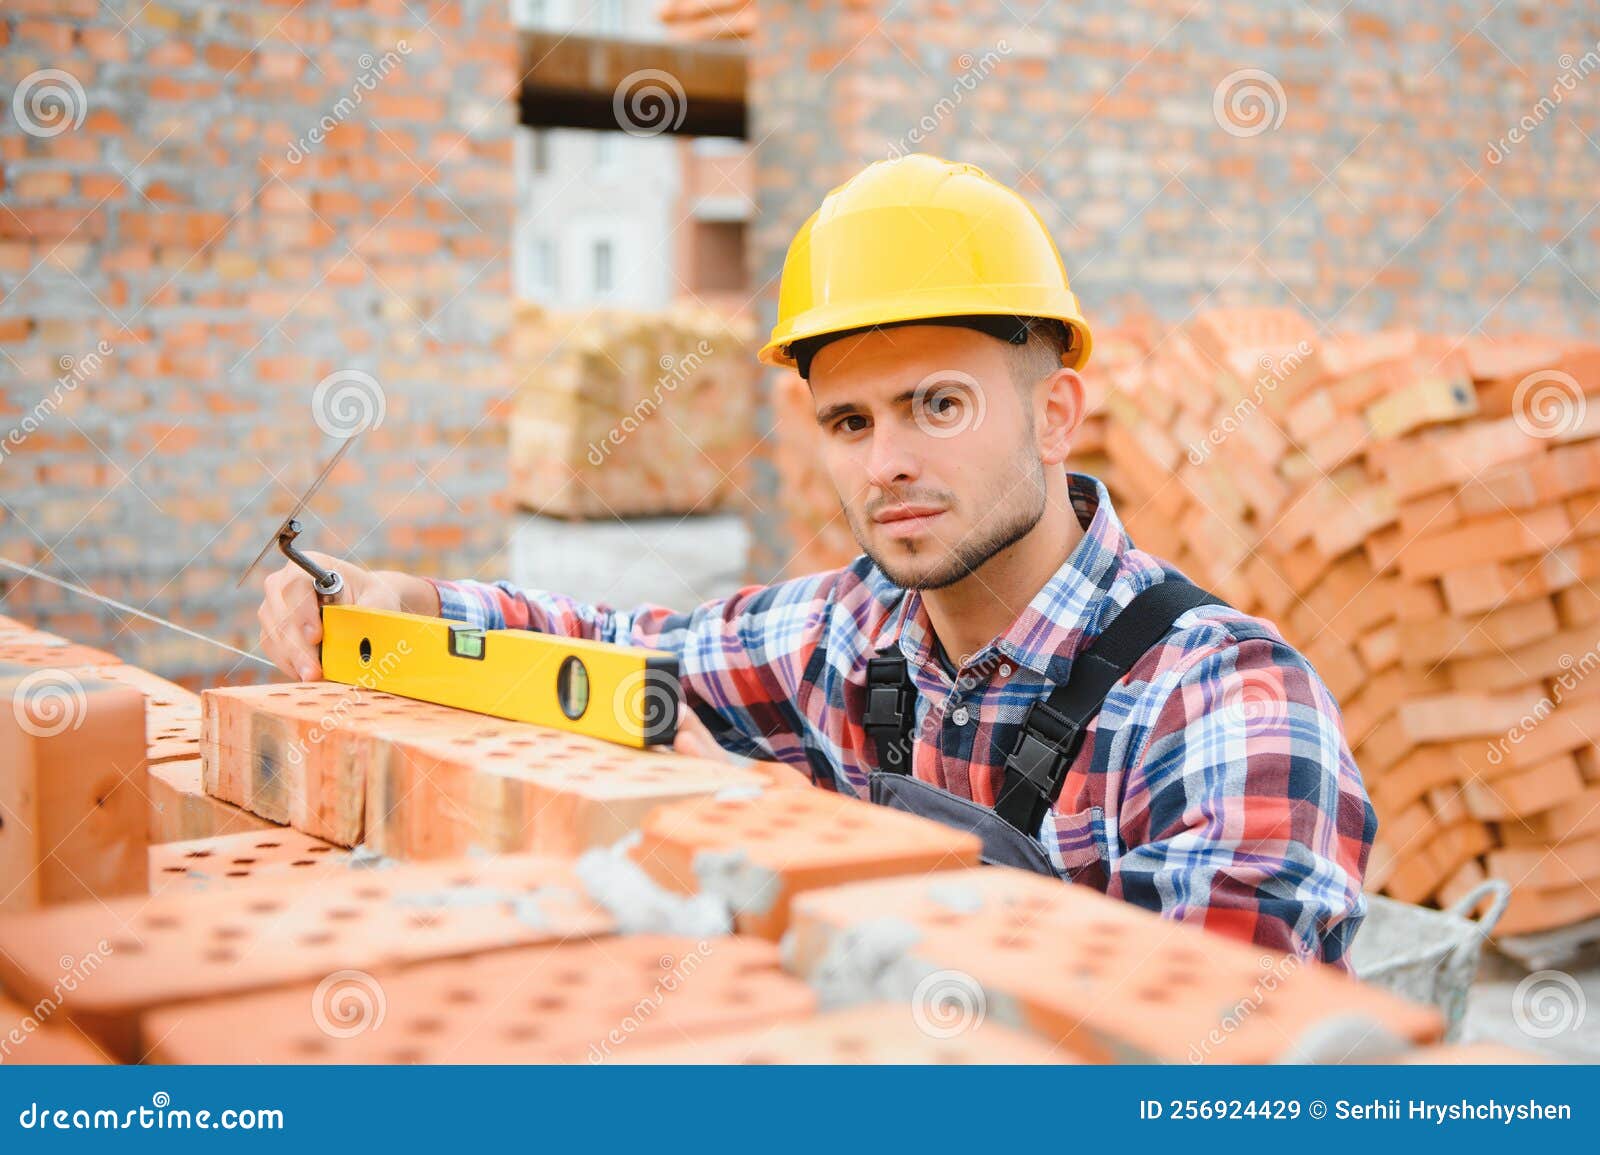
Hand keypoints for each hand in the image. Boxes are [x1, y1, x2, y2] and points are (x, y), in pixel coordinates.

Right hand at [256, 552, 411, 680]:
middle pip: (278, 612)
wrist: (362, 604)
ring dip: (290, 657)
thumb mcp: (379, 598)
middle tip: (314, 671)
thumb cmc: (371, 597)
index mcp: (312, 564)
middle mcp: (285, 581)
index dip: (302, 611)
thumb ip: (371, 606)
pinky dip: (287, 662)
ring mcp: (274, 605)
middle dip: (296, 645)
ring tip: (312, 677)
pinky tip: (304, 674)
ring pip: (272, 632)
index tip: (317, 636)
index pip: (296, 585)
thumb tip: (359, 622)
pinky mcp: (272, 627)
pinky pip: (271, 646)